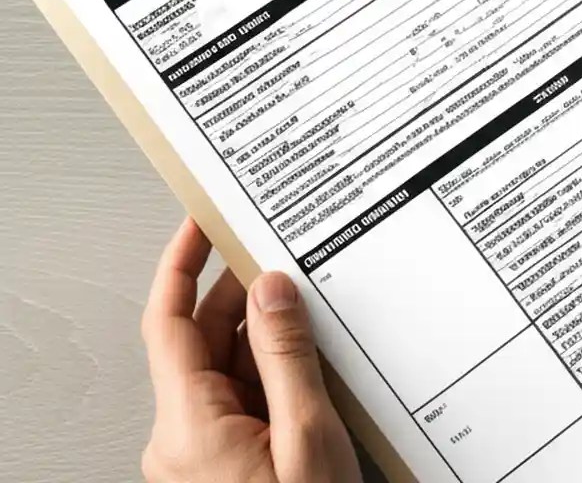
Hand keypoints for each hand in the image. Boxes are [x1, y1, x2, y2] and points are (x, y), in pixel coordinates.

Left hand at [140, 218, 360, 481]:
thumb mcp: (309, 434)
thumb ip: (288, 358)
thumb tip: (272, 290)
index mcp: (189, 426)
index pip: (168, 323)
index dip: (181, 264)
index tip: (200, 224)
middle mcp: (180, 437)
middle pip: (202, 342)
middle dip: (243, 298)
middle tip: (281, 259)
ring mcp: (199, 450)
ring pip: (226, 370)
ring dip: (265, 340)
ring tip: (310, 314)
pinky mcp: (222, 461)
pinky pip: (241, 398)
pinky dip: (272, 373)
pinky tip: (309, 363)